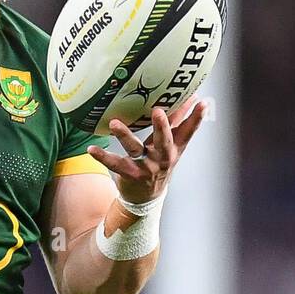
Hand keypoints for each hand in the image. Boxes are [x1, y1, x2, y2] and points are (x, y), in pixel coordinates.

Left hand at [86, 99, 206, 204]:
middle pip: (164, 140)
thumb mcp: (172, 145)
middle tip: (158, 111)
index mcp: (174, 148)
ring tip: (115, 123)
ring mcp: (146, 167)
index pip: (188, 131)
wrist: (147, 196)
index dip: (196, 117)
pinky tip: (92, 148)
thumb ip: (179, 121)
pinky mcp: (129, 173)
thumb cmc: (159, 162)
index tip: (202, 103)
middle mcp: (162, 157)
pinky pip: (114, 163)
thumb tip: (192, 96)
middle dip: (162, 126)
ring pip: (135, 149)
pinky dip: (102, 156)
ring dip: (125, 135)